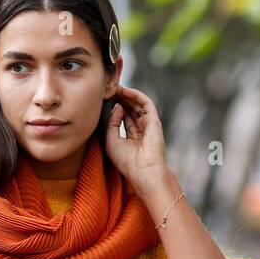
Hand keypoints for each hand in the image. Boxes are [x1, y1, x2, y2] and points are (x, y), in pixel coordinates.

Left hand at [104, 85, 169, 199]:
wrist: (143, 171)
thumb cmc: (127, 162)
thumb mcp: (112, 141)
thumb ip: (112, 123)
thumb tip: (117, 106)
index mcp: (131, 138)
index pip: (123, 118)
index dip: (115, 108)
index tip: (105, 100)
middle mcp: (140, 130)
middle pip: (130, 109)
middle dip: (121, 99)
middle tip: (110, 89)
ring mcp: (148, 125)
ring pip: (137, 105)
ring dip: (127, 95)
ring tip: (115, 87)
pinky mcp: (154, 121)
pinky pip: (145, 104)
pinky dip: (136, 95)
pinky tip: (125, 91)